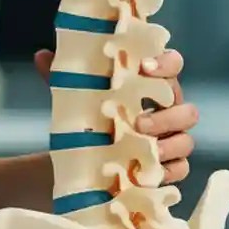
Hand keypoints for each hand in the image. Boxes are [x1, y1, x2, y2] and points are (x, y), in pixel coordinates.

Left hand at [34, 48, 197, 184]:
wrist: (86, 158)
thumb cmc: (91, 116)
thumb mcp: (76, 96)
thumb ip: (62, 77)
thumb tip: (41, 56)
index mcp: (153, 85)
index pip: (173, 66)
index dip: (167, 63)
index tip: (145, 66)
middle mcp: (169, 111)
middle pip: (187, 111)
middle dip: (166, 116)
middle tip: (137, 122)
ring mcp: (173, 141)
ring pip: (186, 142)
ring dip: (168, 145)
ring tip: (144, 150)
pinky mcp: (171, 168)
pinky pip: (180, 170)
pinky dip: (166, 171)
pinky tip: (146, 173)